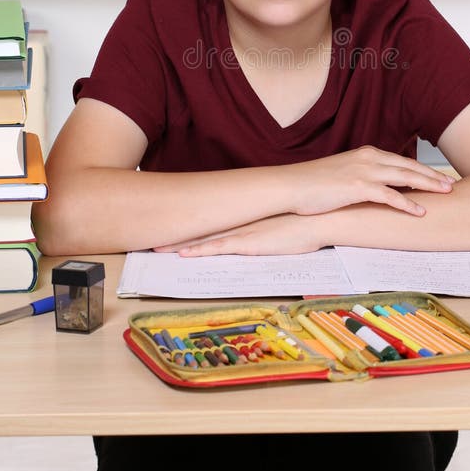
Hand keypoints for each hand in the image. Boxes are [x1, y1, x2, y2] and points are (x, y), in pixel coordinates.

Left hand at [154, 214, 323, 256]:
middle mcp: (239, 221)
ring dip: (179, 243)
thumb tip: (255, 231)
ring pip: (203, 237)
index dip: (188, 222)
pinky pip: (218, 248)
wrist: (319, 219)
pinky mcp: (248, 243)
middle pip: (200, 226)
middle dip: (175, 231)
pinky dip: (198, 251)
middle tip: (150, 234)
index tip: (170, 224)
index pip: (210, 218)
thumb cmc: (304, 222)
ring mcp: (242, 231)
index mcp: (245, 215)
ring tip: (156, 247)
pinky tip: (182, 254)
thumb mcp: (278, 222)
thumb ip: (263, 226)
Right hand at [285, 145, 453, 217]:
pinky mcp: (357, 187)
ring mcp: (364, 171)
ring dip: (428, 185)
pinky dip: (407, 203)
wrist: (291, 185)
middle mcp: (368, 158)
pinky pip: (389, 196)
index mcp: (366, 153)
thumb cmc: (313, 184)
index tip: (438, 177)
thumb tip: (377, 190)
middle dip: (432, 176)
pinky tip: (420, 211)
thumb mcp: (343, 175)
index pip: (401, 161)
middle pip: (409, 167)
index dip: (422, 170)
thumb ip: (362, 177)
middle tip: (452, 184)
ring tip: (446, 194)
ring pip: (405, 177)